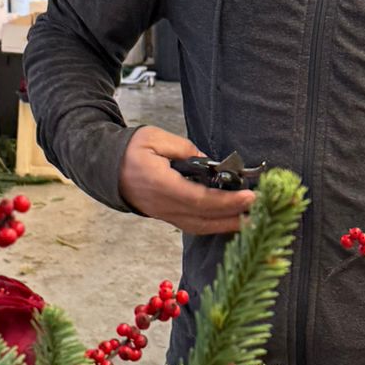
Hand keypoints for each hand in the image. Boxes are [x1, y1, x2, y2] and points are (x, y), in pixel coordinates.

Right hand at [118, 125, 254, 235]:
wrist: (104, 167)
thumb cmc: (129, 150)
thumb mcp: (155, 138)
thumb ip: (185, 150)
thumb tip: (210, 163)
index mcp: (159, 185)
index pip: (199, 199)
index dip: (226, 202)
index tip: (249, 196)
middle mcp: (162, 205)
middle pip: (203, 219)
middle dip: (234, 217)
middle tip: (260, 212)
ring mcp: (163, 214)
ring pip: (199, 227)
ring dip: (227, 225)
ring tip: (251, 219)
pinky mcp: (166, 216)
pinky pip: (193, 225)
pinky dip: (214, 225)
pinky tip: (231, 220)